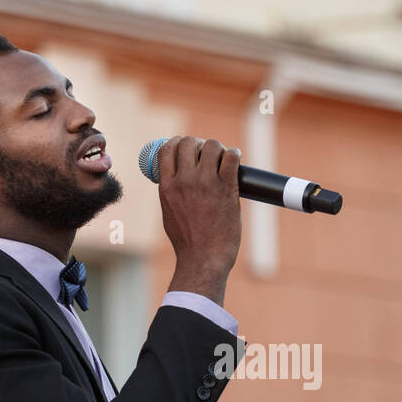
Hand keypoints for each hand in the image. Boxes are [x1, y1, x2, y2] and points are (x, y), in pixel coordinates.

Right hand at [158, 136, 240, 304]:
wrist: (204, 259)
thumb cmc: (188, 242)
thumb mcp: (169, 213)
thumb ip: (171, 193)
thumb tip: (175, 179)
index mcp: (167, 187)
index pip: (166, 148)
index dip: (177, 142)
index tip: (187, 148)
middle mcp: (184, 181)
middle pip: (188, 142)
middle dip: (199, 144)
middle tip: (208, 155)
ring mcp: (206, 183)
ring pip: (212, 146)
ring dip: (218, 148)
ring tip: (224, 159)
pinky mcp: (227, 188)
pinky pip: (231, 157)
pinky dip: (234, 154)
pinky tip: (236, 159)